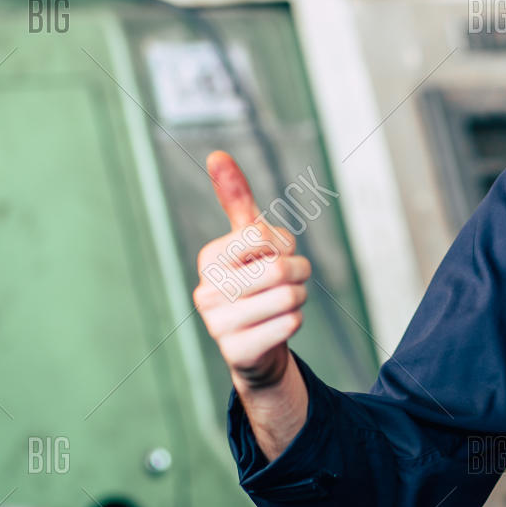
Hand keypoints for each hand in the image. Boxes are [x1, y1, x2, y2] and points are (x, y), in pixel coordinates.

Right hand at [194, 151, 308, 394]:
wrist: (255, 343)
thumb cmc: (254, 281)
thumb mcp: (249, 240)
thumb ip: (235, 197)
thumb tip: (216, 154)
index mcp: (209, 258)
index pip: (264, 235)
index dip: (283, 244)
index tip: (273, 254)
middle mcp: (206, 291)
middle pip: (280, 269)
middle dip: (298, 272)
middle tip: (289, 280)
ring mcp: (217, 325)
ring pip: (289, 298)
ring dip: (299, 297)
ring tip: (283, 302)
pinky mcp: (236, 352)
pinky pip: (289, 325)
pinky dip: (294, 322)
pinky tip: (276, 326)